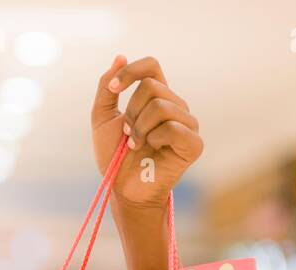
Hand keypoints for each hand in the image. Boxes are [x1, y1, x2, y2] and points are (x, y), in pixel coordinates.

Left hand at [91, 55, 201, 209]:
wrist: (122, 188)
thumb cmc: (113, 156)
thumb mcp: (102, 118)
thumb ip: (107, 88)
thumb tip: (120, 56)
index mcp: (157, 97)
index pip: (151, 66)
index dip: (131, 72)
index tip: (113, 90)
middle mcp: (175, 106)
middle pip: (152, 87)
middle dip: (131, 113)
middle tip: (128, 135)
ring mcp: (188, 124)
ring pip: (161, 106)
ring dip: (140, 128)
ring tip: (136, 145)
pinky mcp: (193, 144)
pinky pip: (173, 128)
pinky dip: (154, 140)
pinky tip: (152, 151)